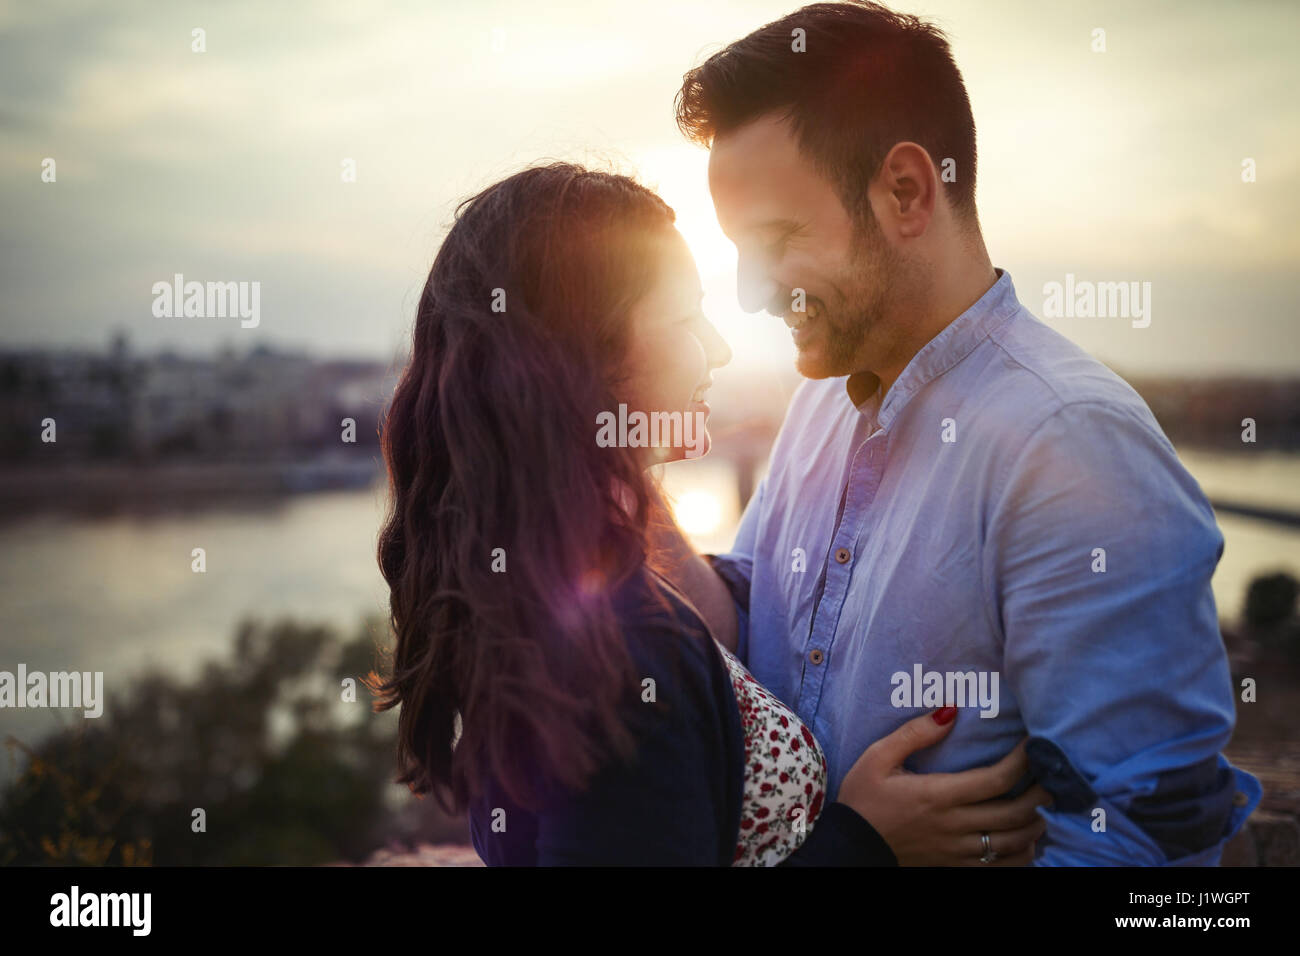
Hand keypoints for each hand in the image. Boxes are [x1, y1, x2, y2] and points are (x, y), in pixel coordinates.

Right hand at [835, 708, 1051, 865]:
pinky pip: (1000, 865)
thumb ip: (914, 733)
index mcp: (938, 795)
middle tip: (1054, 776)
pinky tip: (1028, 840)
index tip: (1036, 745)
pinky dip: (1022, 854)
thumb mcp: (878, 758)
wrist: (850, 847)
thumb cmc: (863, 799)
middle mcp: (954, 825)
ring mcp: (957, 850)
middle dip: (1042, 793)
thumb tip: (950, 710)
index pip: (996, 779)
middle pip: (1015, 812)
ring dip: (1036, 823)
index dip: (1023, 761)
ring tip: (1045, 805)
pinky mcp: (955, 866)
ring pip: (1013, 842)